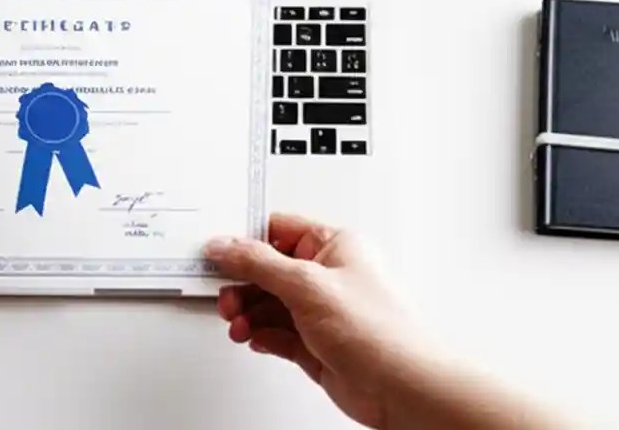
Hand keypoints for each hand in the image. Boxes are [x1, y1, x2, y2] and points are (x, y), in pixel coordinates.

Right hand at [206, 214, 565, 429]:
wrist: (401, 387)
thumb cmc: (378, 330)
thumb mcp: (306, 284)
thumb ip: (258, 263)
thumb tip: (225, 246)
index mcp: (335, 245)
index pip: (279, 230)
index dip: (246, 240)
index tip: (217, 252)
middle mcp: (329, 275)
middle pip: (268, 270)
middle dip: (243, 285)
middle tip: (227, 297)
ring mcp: (321, 311)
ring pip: (269, 304)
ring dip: (249, 313)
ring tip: (239, 324)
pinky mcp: (315, 343)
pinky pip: (276, 333)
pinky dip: (261, 335)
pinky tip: (255, 338)